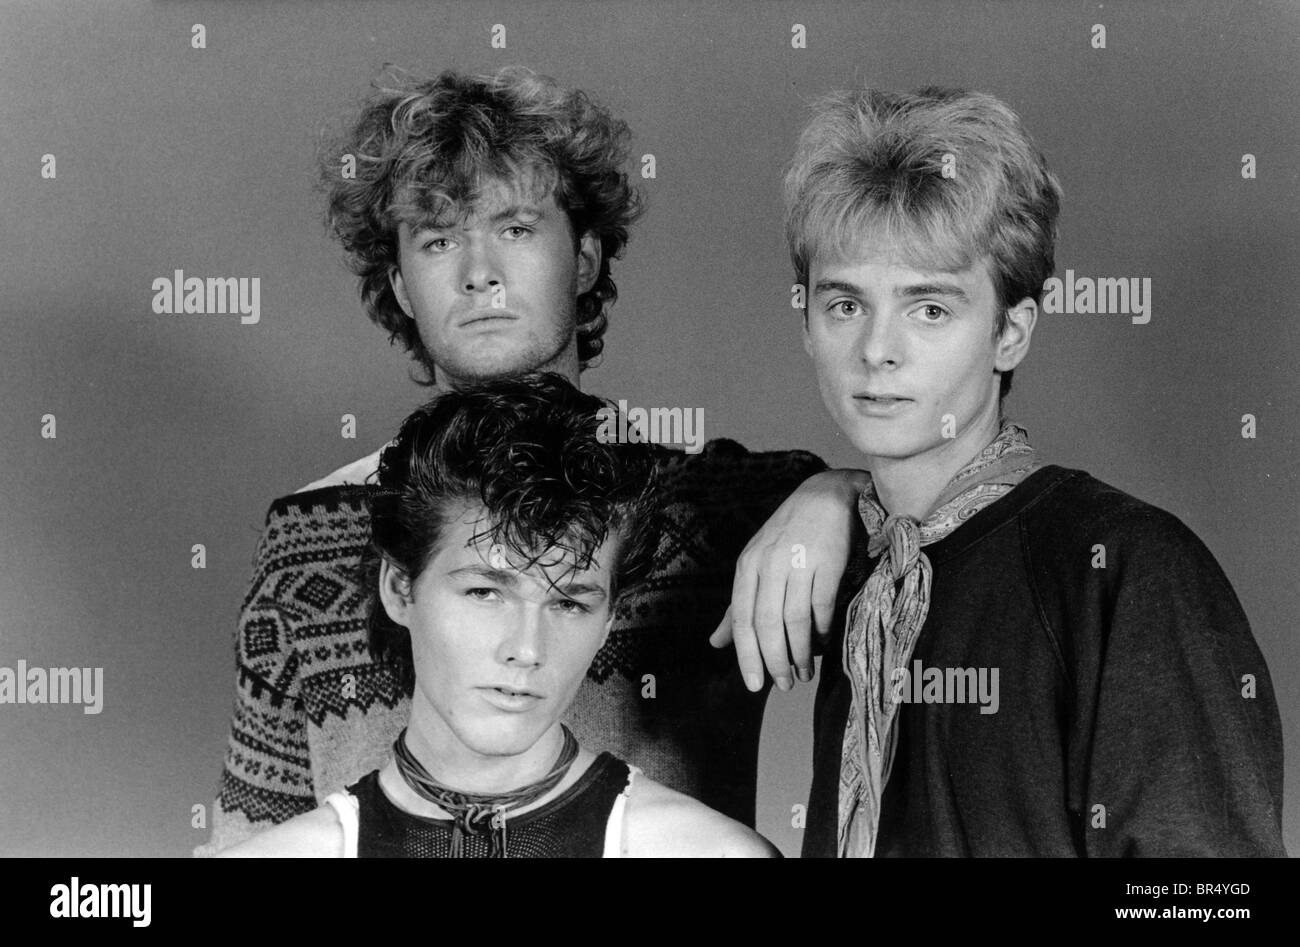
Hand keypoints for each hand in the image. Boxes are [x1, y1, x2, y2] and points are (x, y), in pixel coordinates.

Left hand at [709, 468, 868, 691]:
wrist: (827, 496)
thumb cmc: (787, 536)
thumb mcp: (755, 565)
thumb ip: (736, 606)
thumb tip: (715, 643)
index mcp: (747, 566)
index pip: (741, 618)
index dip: (747, 655)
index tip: (754, 684)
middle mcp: (769, 564)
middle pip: (766, 623)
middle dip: (775, 660)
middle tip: (783, 685)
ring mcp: (799, 561)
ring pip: (795, 619)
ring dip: (800, 652)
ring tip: (804, 673)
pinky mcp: (828, 561)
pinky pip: (822, 605)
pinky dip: (822, 629)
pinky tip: (823, 642)